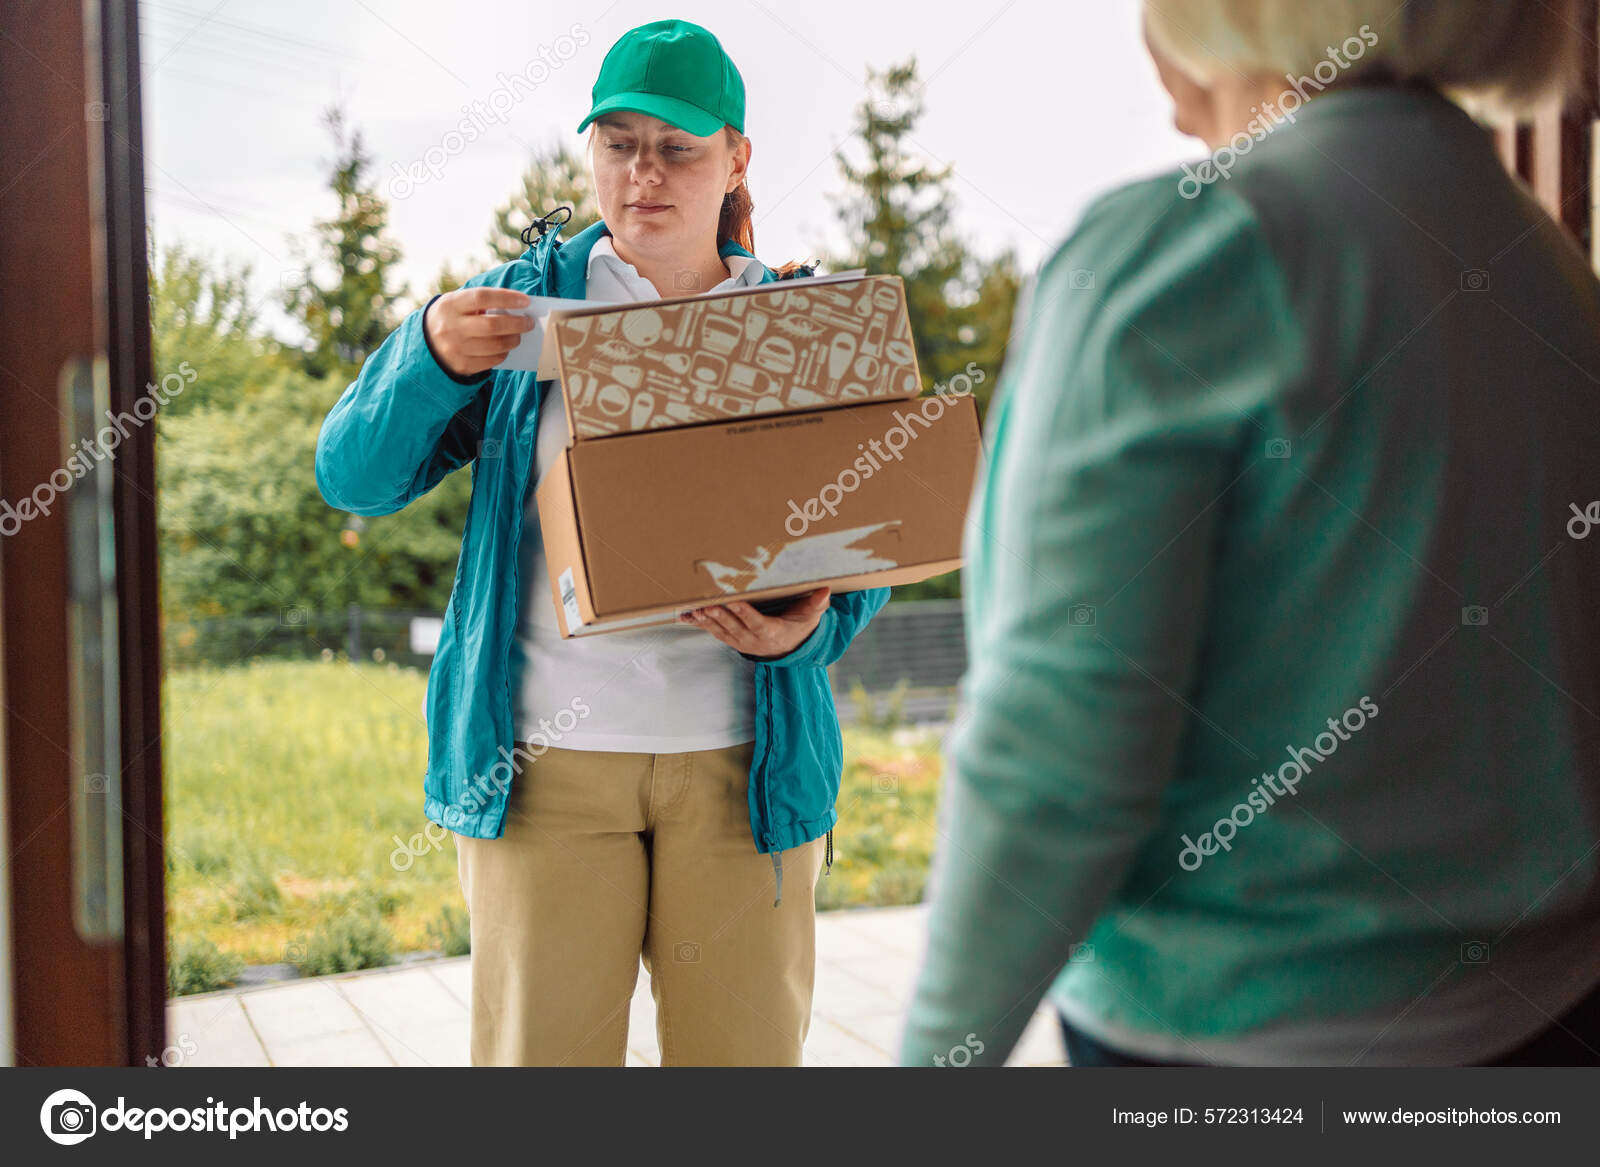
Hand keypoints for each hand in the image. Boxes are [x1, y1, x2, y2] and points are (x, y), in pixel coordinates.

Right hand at [423, 287, 533, 377]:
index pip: (482, 298)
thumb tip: (515, 307)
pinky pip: (492, 360)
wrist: (424, 344)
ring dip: (514, 340)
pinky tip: (505, 347)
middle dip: (517, 323)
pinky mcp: (463, 365)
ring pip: (496, 345)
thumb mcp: (456, 303)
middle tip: (528, 322)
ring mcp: (456, 348)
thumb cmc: (450, 318)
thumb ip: (480, 302)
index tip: (525, 300)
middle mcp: (451, 327)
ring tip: (518, 335)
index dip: (506, 298)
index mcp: (450, 305)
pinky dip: (504, 353)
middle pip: (492, 325)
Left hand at [677, 587, 830, 658]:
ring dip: (705, 620)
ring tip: (692, 609)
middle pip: (734, 627)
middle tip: (706, 604)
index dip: (744, 613)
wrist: (787, 649)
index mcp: (771, 633)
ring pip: (720, 630)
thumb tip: (826, 590)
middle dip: (719, 615)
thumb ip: (816, 604)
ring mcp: (739, 641)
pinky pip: (713, 631)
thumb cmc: (798, 627)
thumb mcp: (810, 617)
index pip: (756, 623)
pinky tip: (685, 616)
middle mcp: (752, 640)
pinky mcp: (730, 639)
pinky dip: (699, 624)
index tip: (733, 602)